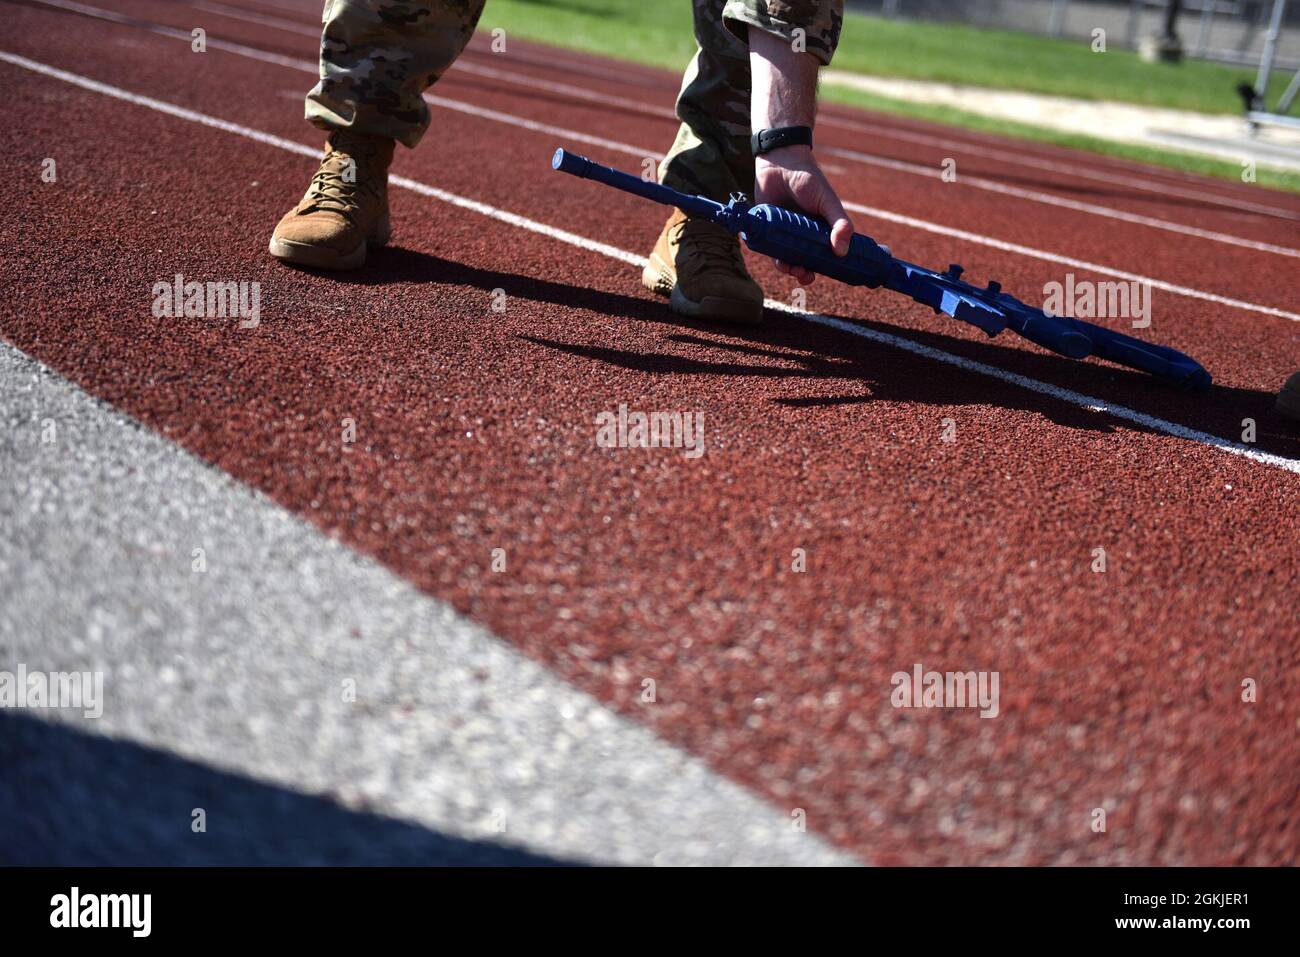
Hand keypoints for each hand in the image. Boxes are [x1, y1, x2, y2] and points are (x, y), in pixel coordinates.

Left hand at [753, 145, 853, 284]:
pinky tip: (779, 262)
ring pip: (788, 259)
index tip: (831, 274)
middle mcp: (803, 235)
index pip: (826, 254)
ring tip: (793, 270)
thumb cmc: (809, 180)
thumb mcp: (828, 202)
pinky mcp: (768, 230)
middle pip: (806, 260)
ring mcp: (785, 233)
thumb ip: (840, 224)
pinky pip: (770, 250)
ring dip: (790, 269)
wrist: (780, 163)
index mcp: (821, 230)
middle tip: (807, 275)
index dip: (828, 266)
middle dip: (806, 272)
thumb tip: (843, 252)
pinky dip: (774, 259)